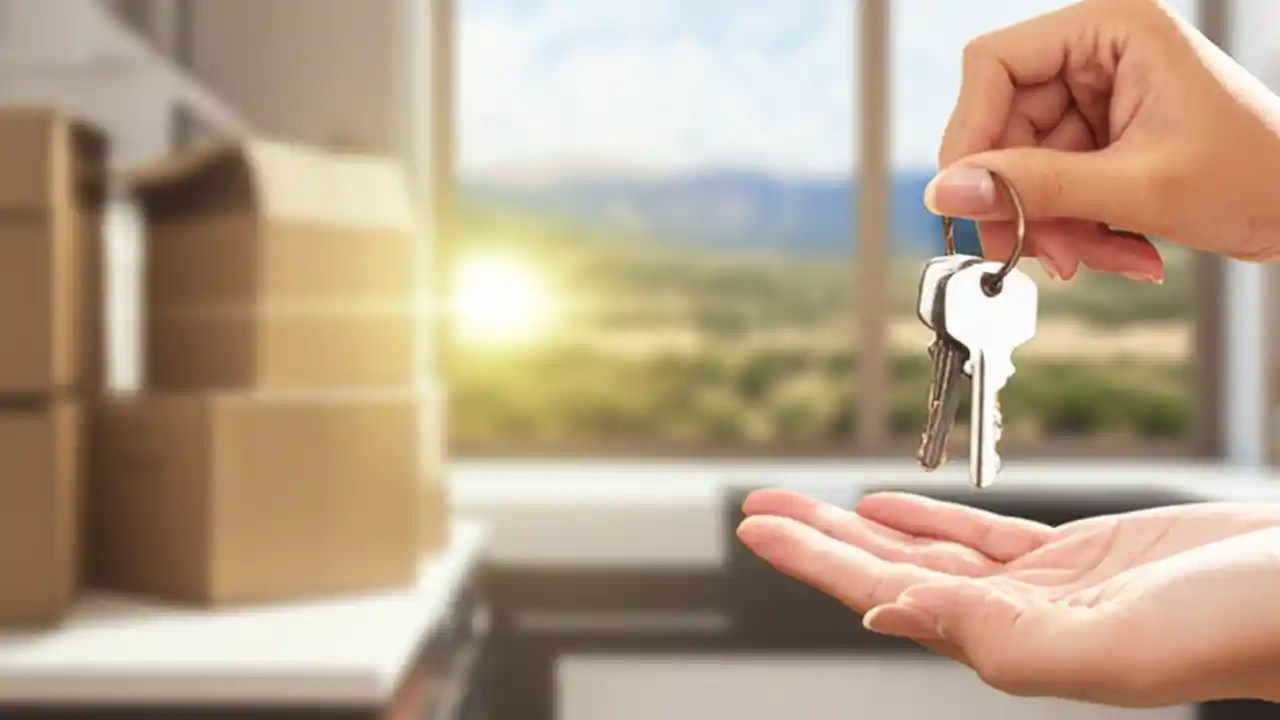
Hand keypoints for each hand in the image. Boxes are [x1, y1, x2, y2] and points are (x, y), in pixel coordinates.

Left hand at [737, 489, 1279, 706]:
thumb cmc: (1230, 630)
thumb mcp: (1104, 642)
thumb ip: (991, 635)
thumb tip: (888, 612)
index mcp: (1004, 643)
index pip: (881, 593)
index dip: (814, 560)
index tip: (756, 526)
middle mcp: (1008, 619)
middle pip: (888, 571)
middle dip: (818, 539)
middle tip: (756, 504)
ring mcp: (1039, 587)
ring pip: (925, 550)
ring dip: (860, 526)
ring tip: (805, 502)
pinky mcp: (1074, 556)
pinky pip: (979, 534)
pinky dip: (928, 517)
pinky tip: (888, 505)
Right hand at [929, 0, 1279, 280]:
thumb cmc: (1257, 177)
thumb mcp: (1136, 187)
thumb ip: (1033, 186)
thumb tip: (947, 191)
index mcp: (1113, 28)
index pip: (994, 64)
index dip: (971, 132)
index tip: (969, 196)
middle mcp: (1098, 53)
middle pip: (1002, 124)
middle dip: (1021, 198)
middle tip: (1039, 252)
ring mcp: (1098, 97)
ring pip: (1022, 165)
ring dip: (1050, 224)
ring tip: (1097, 258)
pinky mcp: (1100, 139)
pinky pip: (1050, 186)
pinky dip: (1073, 228)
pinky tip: (1118, 250)